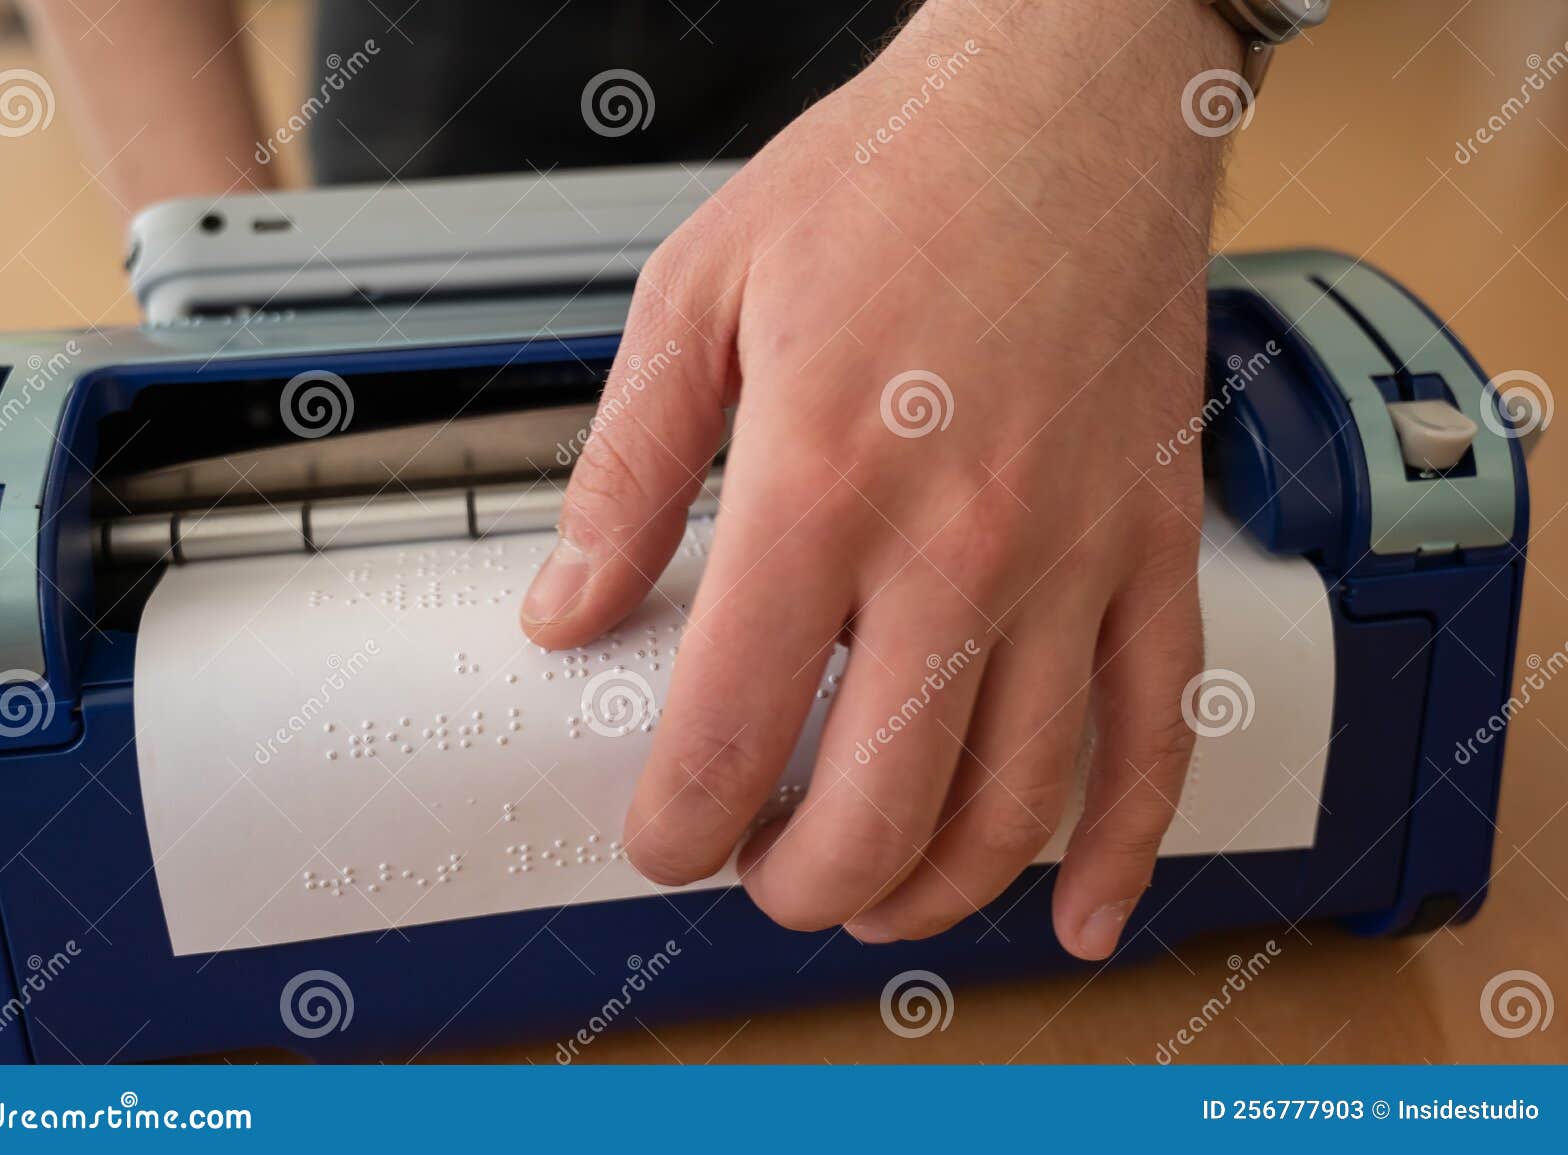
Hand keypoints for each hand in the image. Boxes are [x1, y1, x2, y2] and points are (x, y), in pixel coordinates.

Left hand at [522, 0, 1241, 958]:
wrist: (1068, 103)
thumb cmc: (890, 179)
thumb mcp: (700, 296)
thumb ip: (625, 472)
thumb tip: (567, 611)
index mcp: (820, 482)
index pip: (735, 728)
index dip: (680, 825)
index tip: (662, 841)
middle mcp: (960, 541)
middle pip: (882, 803)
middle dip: (801, 884)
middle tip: (760, 878)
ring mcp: (1074, 555)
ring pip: (1017, 799)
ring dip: (936, 890)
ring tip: (877, 904)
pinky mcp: (1154, 546)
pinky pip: (1162, 728)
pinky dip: (1128, 845)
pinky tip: (1085, 914)